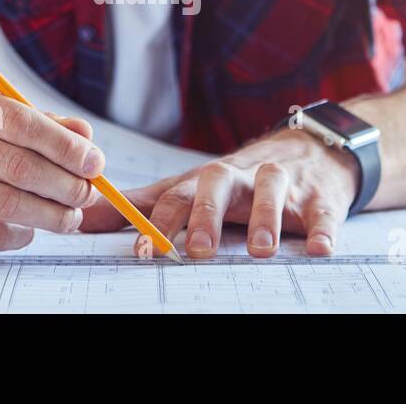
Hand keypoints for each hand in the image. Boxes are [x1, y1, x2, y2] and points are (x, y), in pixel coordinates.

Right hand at [0, 82, 104, 258]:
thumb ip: (39, 125)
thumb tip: (86, 136)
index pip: (20, 120)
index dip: (64, 145)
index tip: (94, 163)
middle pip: (16, 164)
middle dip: (63, 184)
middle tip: (87, 194)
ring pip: (4, 202)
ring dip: (49, 214)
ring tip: (69, 218)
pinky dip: (19, 235)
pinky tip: (29, 229)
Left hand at [81, 128, 360, 257]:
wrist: (310, 153)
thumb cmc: (238, 182)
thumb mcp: (191, 188)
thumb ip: (142, 206)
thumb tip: (81, 219)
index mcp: (206, 180)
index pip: (176, 194)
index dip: (160, 221)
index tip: (145, 249)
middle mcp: (240, 177)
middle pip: (219, 183)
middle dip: (206, 215)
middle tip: (196, 250)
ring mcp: (283, 184)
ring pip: (272, 189)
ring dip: (265, 218)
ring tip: (259, 252)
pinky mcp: (320, 197)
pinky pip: (323, 211)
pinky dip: (323, 229)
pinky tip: (320, 249)